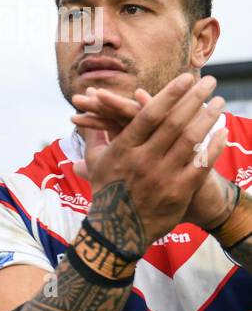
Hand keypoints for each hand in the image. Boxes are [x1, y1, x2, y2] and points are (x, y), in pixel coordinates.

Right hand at [72, 79, 231, 229]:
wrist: (115, 232)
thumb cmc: (106, 193)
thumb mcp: (96, 163)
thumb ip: (96, 136)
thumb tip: (88, 114)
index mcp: (122, 150)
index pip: (148, 115)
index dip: (169, 94)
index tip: (185, 78)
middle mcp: (142, 161)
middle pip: (174, 123)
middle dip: (194, 99)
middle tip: (210, 82)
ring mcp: (162, 177)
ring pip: (190, 141)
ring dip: (208, 118)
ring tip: (219, 102)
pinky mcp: (177, 193)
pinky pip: (200, 165)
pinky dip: (213, 146)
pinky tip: (223, 131)